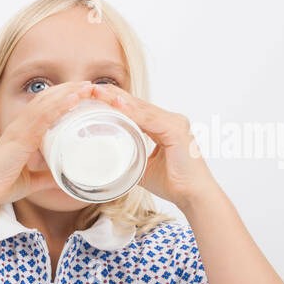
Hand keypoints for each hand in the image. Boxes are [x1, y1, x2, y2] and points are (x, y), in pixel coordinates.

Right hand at [0, 79, 101, 211]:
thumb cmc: (2, 186)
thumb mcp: (32, 181)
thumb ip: (47, 178)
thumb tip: (64, 180)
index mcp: (21, 133)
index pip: (42, 106)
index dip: (61, 97)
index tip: (80, 94)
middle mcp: (20, 126)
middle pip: (46, 98)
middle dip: (68, 89)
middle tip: (89, 85)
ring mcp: (19, 129)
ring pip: (47, 103)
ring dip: (68, 92)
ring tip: (87, 86)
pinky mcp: (21, 137)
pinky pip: (43, 116)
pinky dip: (60, 105)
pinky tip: (74, 98)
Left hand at [88, 84, 217, 209]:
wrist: (193, 196)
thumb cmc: (172, 183)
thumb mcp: (143, 167)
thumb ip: (129, 158)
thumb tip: (106, 161)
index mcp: (164, 126)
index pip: (136, 110)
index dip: (115, 101)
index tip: (93, 96)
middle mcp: (171, 120)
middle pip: (137, 105)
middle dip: (113, 95)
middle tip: (90, 88)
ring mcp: (175, 123)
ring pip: (142, 109)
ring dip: (119, 100)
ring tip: (98, 92)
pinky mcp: (176, 131)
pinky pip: (150, 120)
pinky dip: (133, 113)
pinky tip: (117, 105)